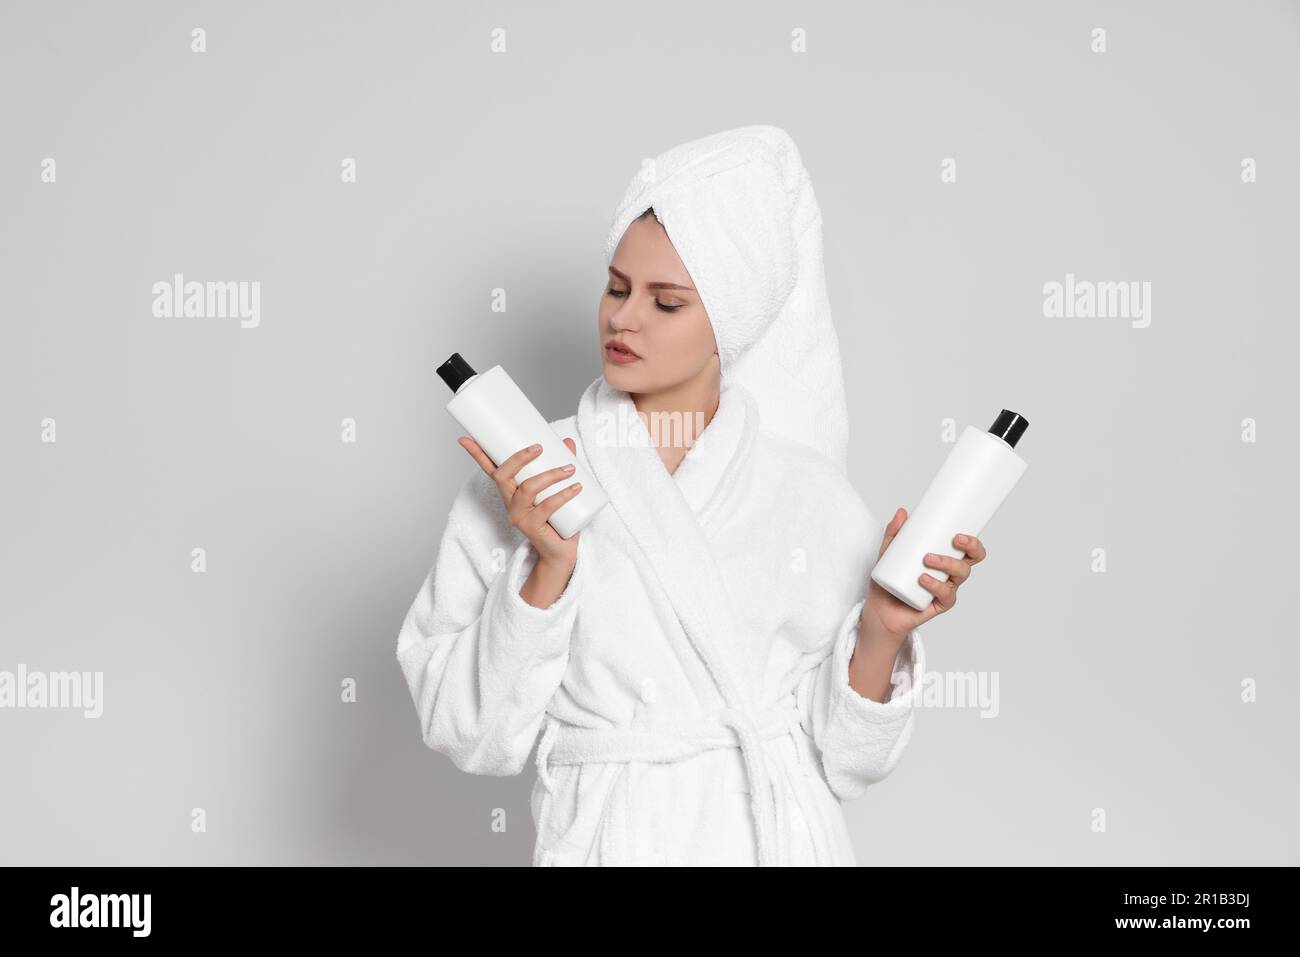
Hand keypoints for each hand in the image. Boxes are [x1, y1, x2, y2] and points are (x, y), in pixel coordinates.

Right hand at [457, 436, 582, 575]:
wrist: (560, 552)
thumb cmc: (557, 519)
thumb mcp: (558, 487)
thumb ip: (561, 464)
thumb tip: (568, 442)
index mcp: (511, 491)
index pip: (490, 470)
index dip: (477, 454)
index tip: (464, 438)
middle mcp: (510, 502)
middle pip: (503, 476)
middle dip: (518, 458)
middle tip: (539, 447)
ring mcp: (519, 516)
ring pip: (527, 489)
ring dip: (549, 475)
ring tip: (570, 468)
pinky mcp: (532, 527)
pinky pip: (546, 507)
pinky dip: (563, 495)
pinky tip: (576, 487)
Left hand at [861, 507, 987, 642]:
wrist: (880, 609)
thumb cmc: (890, 581)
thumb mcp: (888, 554)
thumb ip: (893, 533)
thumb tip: (901, 512)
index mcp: (945, 558)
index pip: (968, 548)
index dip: (973, 541)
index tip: (959, 532)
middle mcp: (950, 574)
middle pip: (972, 560)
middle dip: (971, 547)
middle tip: (955, 539)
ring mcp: (946, 589)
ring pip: (961, 574)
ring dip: (947, 563)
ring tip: (927, 559)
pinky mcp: (939, 604)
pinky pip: (946, 595)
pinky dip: (935, 586)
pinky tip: (924, 580)